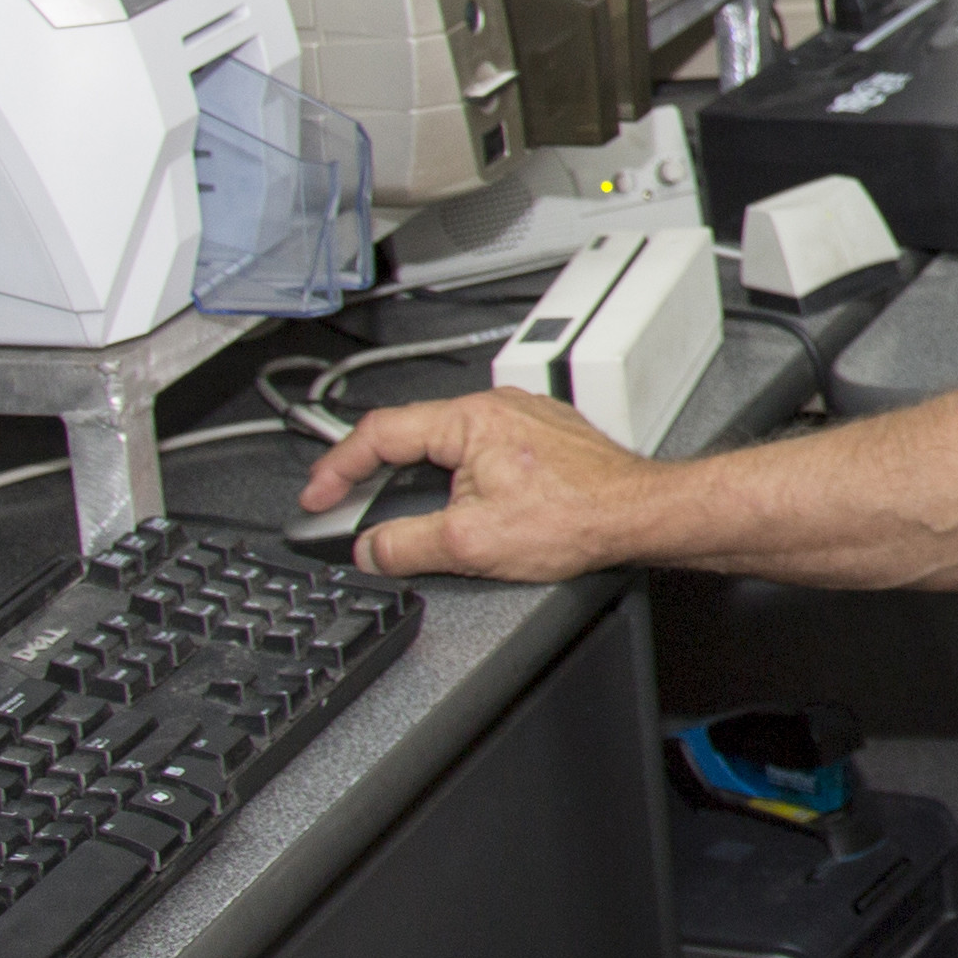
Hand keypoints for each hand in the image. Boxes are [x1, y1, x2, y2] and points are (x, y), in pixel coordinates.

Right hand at [299, 389, 657, 580]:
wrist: (640, 516)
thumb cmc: (577, 518)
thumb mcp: (470, 543)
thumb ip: (405, 545)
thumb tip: (370, 549)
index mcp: (469, 420)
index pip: (378, 433)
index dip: (336, 468)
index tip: (316, 496)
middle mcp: (496, 408)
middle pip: (411, 435)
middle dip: (372, 473)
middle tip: (344, 503)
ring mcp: (522, 419)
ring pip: (446, 445)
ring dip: (416, 477)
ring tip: (396, 510)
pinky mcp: (543, 438)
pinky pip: (480, 451)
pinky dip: (455, 477)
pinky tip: (458, 504)